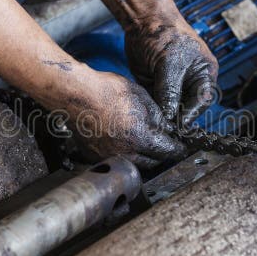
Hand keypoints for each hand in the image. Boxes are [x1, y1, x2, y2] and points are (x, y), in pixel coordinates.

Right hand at [67, 71, 186, 168]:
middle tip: (165, 145)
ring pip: (135, 164)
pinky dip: (125, 156)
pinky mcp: (94, 156)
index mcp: (140, 138)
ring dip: (144, 158)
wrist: (75, 94)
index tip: (181, 149)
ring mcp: (108, 157)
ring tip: (146, 145)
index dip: (177, 149)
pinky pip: (116, 161)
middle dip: (161, 154)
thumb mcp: (140, 97)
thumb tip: (167, 128)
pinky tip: (125, 143)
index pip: (167, 151)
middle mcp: (125, 153)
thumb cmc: (105, 91)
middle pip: (152, 162)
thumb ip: (158, 117)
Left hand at [124, 12, 218, 126]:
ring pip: (169, 106)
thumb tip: (170, 116)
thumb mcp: (170, 64)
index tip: (179, 126)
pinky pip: (156, 101)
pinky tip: (145, 114)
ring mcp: (173, 83)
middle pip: (186, 106)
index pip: (202, 101)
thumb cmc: (164, 34)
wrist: (143, 19)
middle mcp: (190, 81)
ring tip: (154, 124)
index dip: (191, 114)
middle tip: (165, 129)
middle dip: (176, 116)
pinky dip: (151, 107)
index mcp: (204, 74)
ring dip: (162, 114)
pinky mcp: (156, 84)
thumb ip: (170, 91)